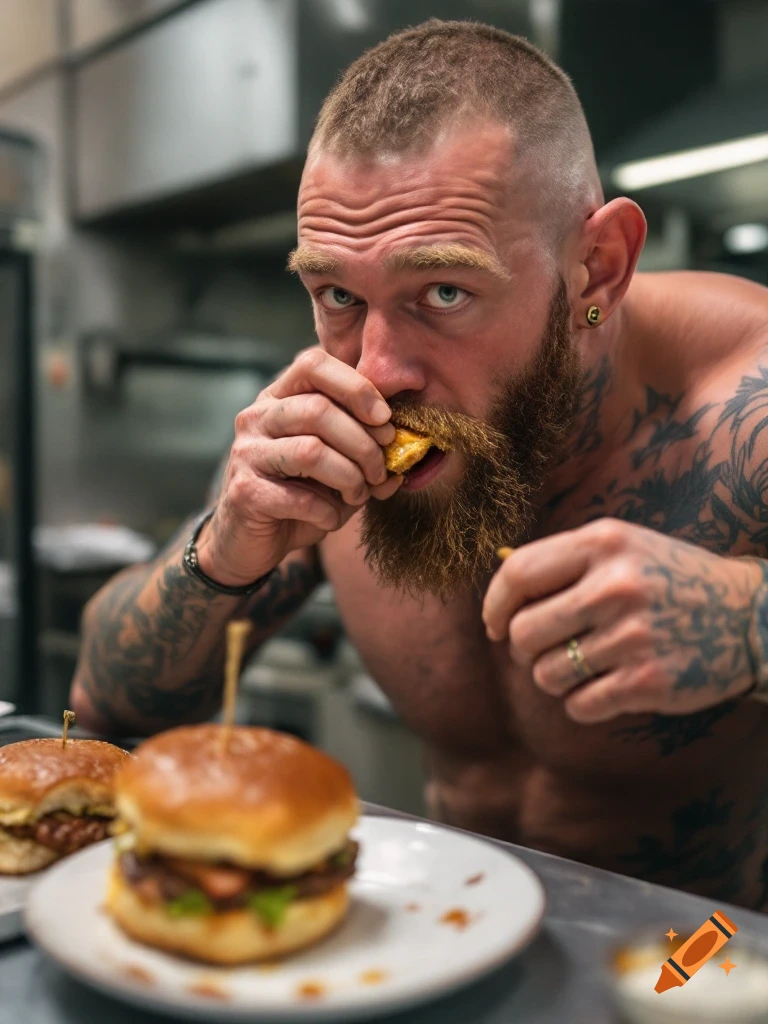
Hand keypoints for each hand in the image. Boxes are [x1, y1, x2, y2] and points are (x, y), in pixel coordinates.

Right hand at [197, 348, 402, 584]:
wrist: (250, 541)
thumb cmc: (299, 496)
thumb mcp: (338, 470)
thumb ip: (366, 456)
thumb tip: (402, 463)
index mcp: (279, 398)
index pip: (313, 365)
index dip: (356, 387)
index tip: (385, 420)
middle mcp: (256, 417)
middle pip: (318, 409)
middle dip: (363, 443)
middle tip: (379, 471)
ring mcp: (246, 453)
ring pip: (311, 451)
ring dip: (350, 478)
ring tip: (357, 495)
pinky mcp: (244, 492)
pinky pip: (300, 497)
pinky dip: (328, 512)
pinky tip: (331, 519)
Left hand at [482, 518, 762, 722]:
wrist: (748, 616)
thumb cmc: (667, 580)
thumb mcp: (621, 549)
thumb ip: (562, 563)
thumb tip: (498, 596)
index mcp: (603, 543)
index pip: (518, 574)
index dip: (494, 605)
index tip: (494, 623)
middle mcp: (616, 586)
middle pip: (522, 633)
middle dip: (523, 648)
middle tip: (544, 648)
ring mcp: (632, 635)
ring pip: (546, 675)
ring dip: (555, 677)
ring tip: (584, 664)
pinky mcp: (647, 682)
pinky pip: (578, 706)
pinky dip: (583, 703)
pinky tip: (607, 686)